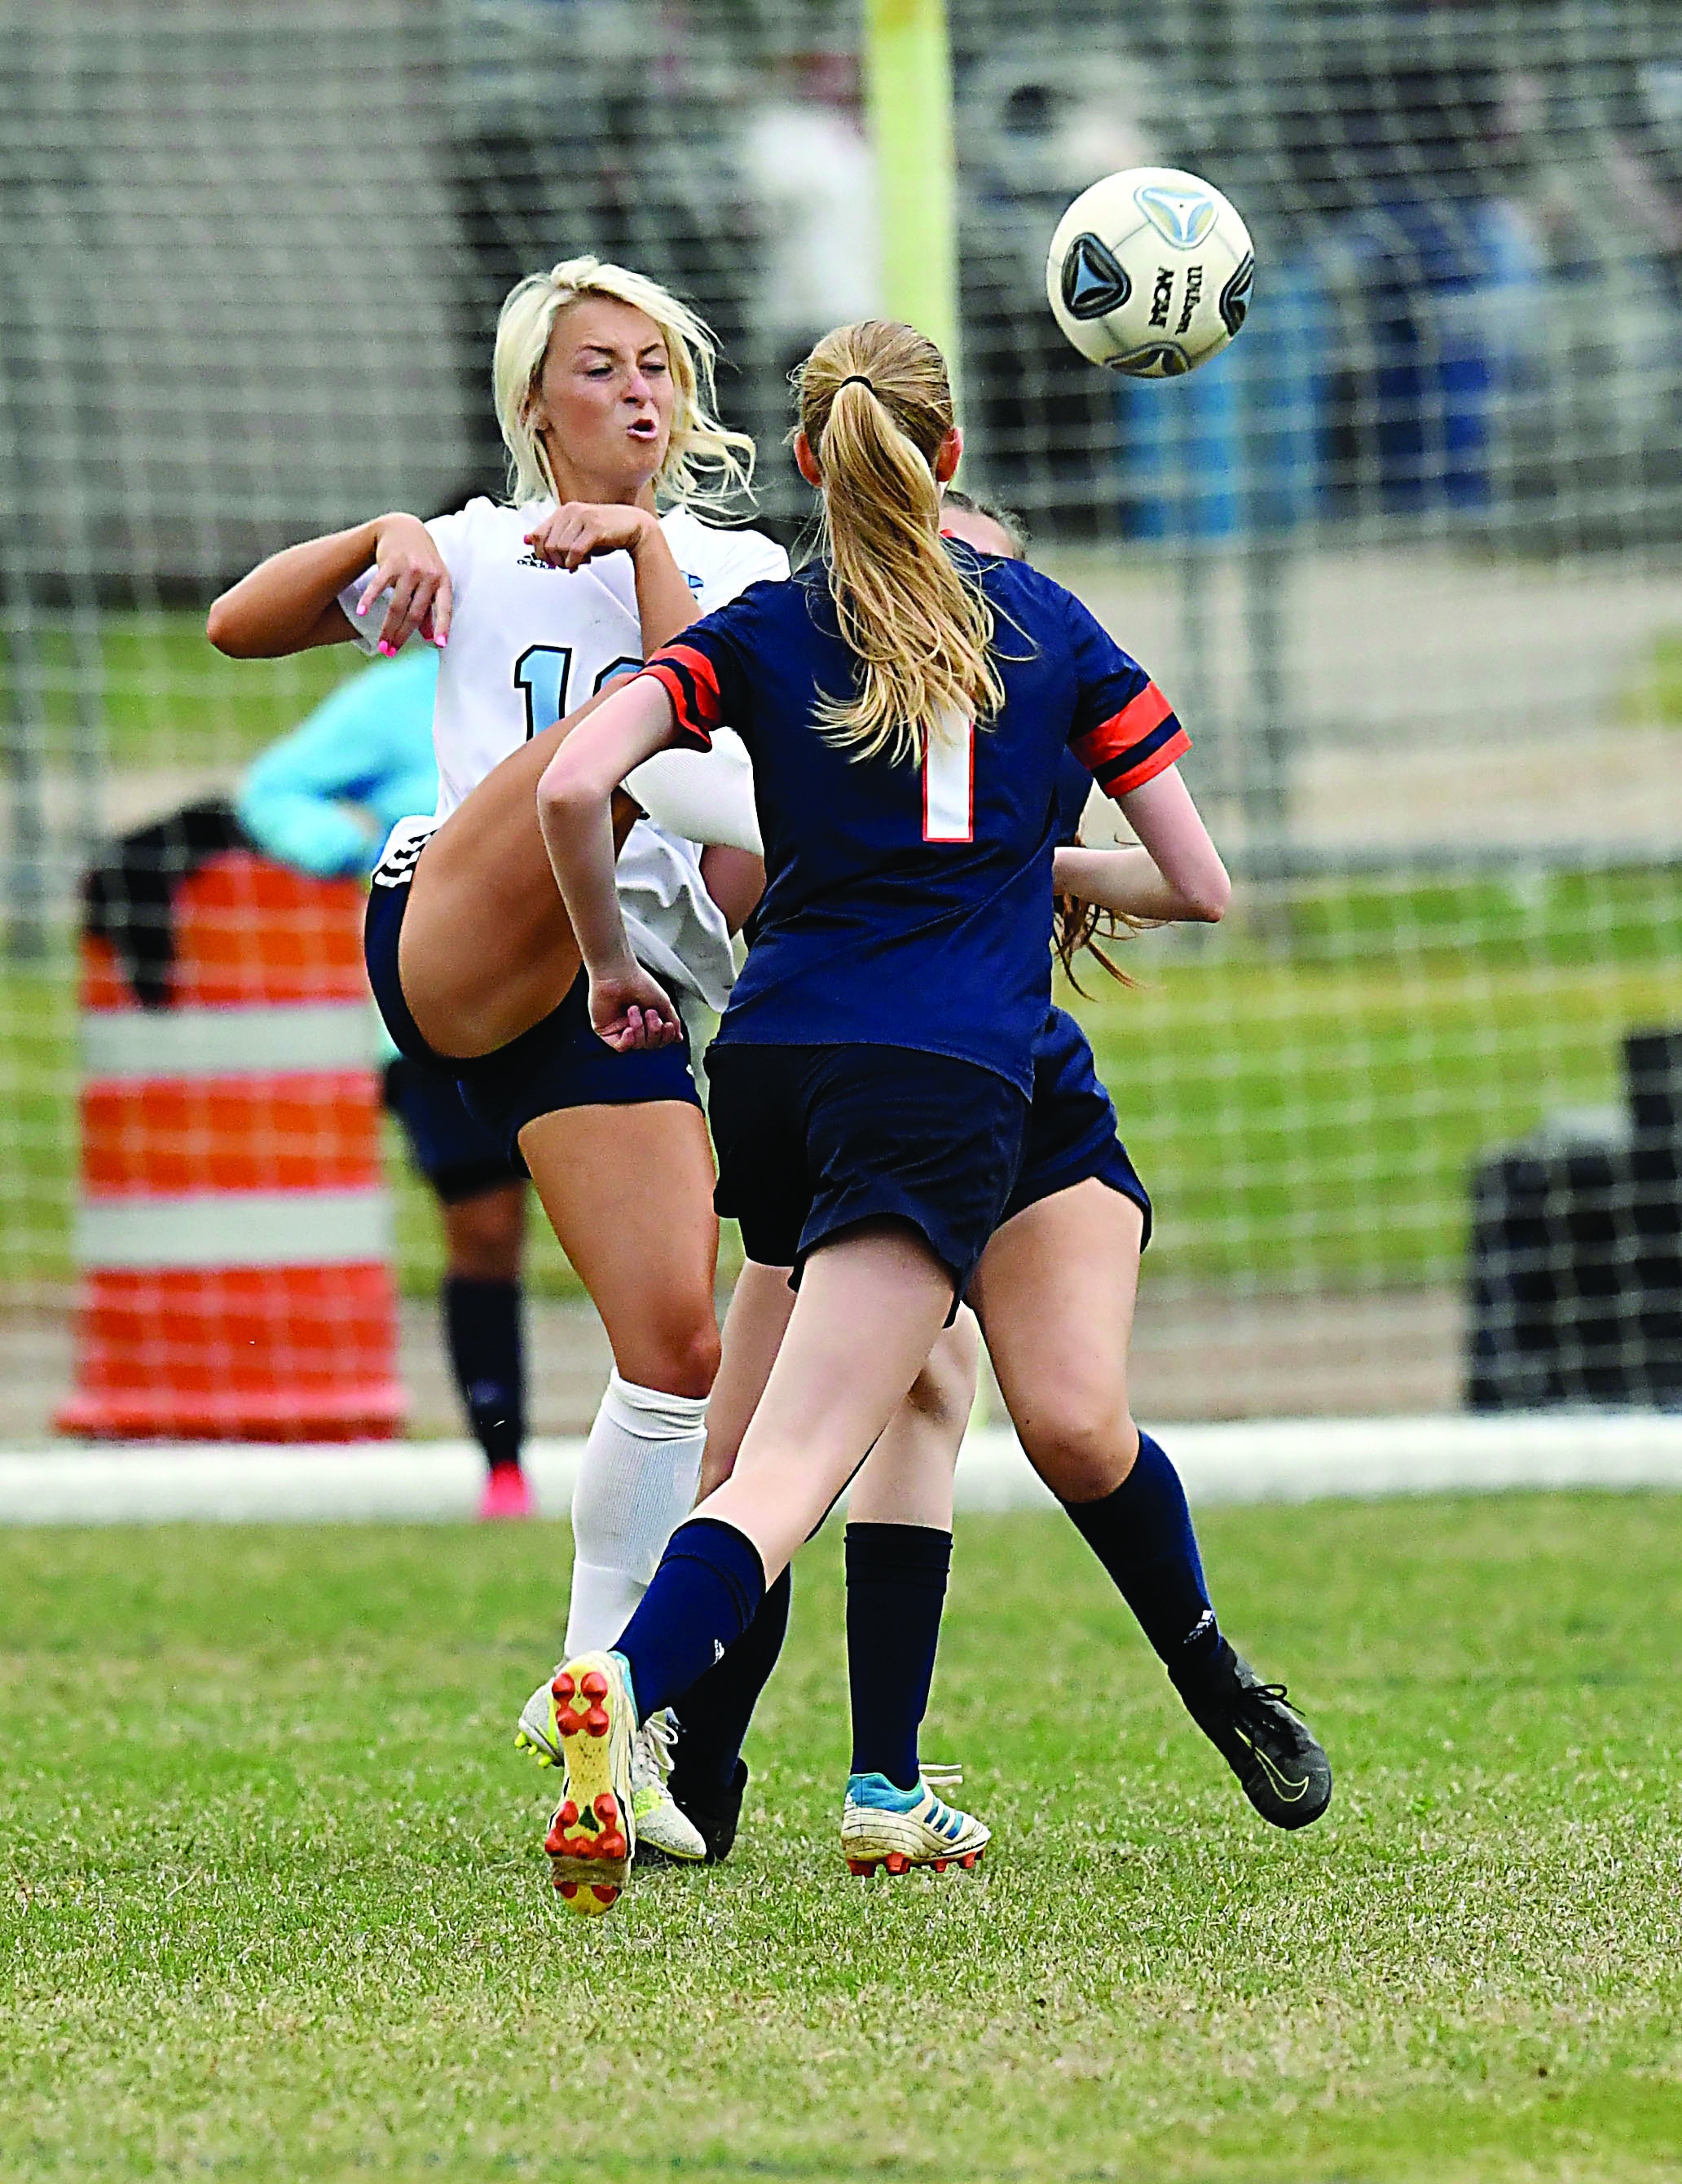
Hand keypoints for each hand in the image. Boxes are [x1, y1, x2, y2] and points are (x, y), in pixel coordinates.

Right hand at [355, 514, 451, 654]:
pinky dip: (369, 600)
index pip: (445, 608)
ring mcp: (409, 568)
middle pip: (414, 613)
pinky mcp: (390, 562)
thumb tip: (429, 638)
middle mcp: (428, 575)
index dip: (442, 627)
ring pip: (397, 605)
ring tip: (382, 644)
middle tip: (392, 652)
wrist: (403, 528)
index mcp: (443, 582)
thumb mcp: (432, 581)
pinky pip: (378, 586)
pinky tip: (362, 612)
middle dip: (403, 636)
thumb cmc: (421, 560)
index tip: (439, 645)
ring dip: (388, 628)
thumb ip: (431, 608)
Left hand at [524, 502, 654, 572]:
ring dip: (566, 562)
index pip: (538, 534)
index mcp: (564, 511)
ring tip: (577, 563)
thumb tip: (527, 539)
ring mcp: (583, 518)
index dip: (541, 553)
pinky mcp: (595, 528)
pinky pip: (575, 551)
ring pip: (559, 548)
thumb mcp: (576, 533)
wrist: (636, 527)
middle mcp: (571, 511)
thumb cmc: (608, 532)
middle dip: (554, 561)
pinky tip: (582, 563)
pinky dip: (575, 562)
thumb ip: (554, 536)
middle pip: (547, 544)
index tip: (551, 561)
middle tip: (566, 565)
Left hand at [587, 963, 684, 1051]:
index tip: (669, 1025)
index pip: (659, 1039)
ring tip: (634, 1009)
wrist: (618, 973)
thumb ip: (672, 1020)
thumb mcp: (663, 1003)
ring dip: (640, 1029)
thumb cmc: (640, 983)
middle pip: (649, 1044)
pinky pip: (620, 1047)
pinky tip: (629, 1029)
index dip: (666, 1037)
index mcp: (647, 1020)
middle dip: (653, 1031)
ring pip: (636, 1045)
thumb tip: (678, 1039)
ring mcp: (619, 1029)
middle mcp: (633, 1026)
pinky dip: (628, 1041)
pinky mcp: (605, 1031)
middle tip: (650, 1012)